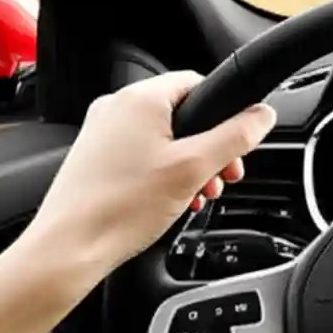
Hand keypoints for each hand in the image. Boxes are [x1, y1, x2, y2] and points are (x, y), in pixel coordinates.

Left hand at [24, 71, 276, 276]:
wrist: (69, 249)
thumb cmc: (120, 208)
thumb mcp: (195, 167)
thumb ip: (236, 136)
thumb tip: (262, 115)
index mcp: (140, 99)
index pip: (200, 83)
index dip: (227, 113)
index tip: (239, 143)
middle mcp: (117, 108)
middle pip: (185, 114)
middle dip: (212, 147)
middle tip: (224, 175)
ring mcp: (103, 133)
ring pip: (166, 137)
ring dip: (192, 164)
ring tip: (199, 193)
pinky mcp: (96, 158)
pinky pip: (144, 154)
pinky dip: (166, 172)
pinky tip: (175, 199)